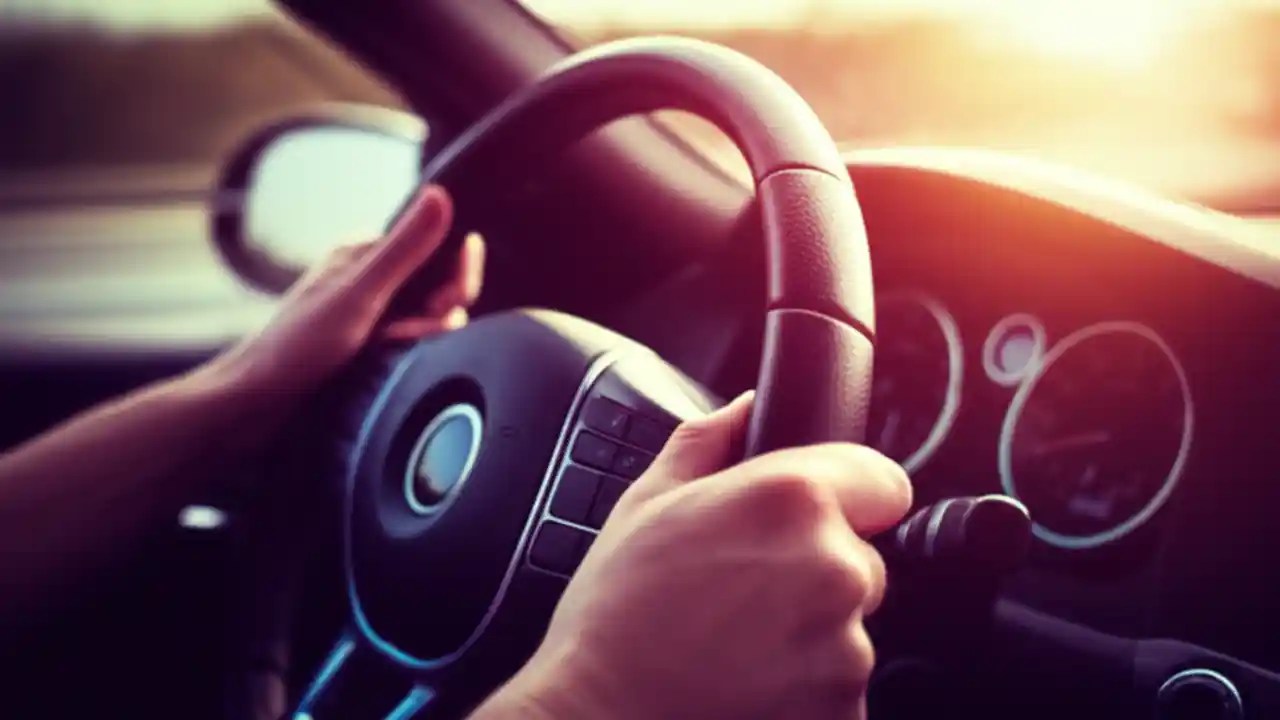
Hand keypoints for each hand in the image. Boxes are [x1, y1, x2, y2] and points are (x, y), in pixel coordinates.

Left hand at [208, 184, 483, 397]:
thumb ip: (405, 249)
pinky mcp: (366, 342)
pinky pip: (410, 341)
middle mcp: (369, 275)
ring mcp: (368, 310)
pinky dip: (409, 353)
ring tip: (390, 353)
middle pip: (438, 286)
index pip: (439, 250)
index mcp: (366, 251)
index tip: (442, 306)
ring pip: (428, 318)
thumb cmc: (299, 346)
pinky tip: (389, 365)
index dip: (455, 279)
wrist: (255, 403)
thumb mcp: (360, 294)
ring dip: (423, 338)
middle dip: (437, 314)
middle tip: (405, 335)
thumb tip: (441, 193)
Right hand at [476, 394, 911, 719]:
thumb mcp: (645, 504)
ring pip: (851, 628)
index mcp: (792, 499)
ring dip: (810, 634)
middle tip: (743, 592)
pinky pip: (840, 687)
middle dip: (818, 572)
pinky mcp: (844, 710)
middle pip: (863, 559)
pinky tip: (745, 681)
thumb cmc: (614, 618)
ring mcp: (845, 648)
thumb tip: (745, 409)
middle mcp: (833, 568)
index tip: (818, 517)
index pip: (884, 481)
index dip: (851, 496)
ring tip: (735, 643)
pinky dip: (805, 687)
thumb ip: (708, 441)